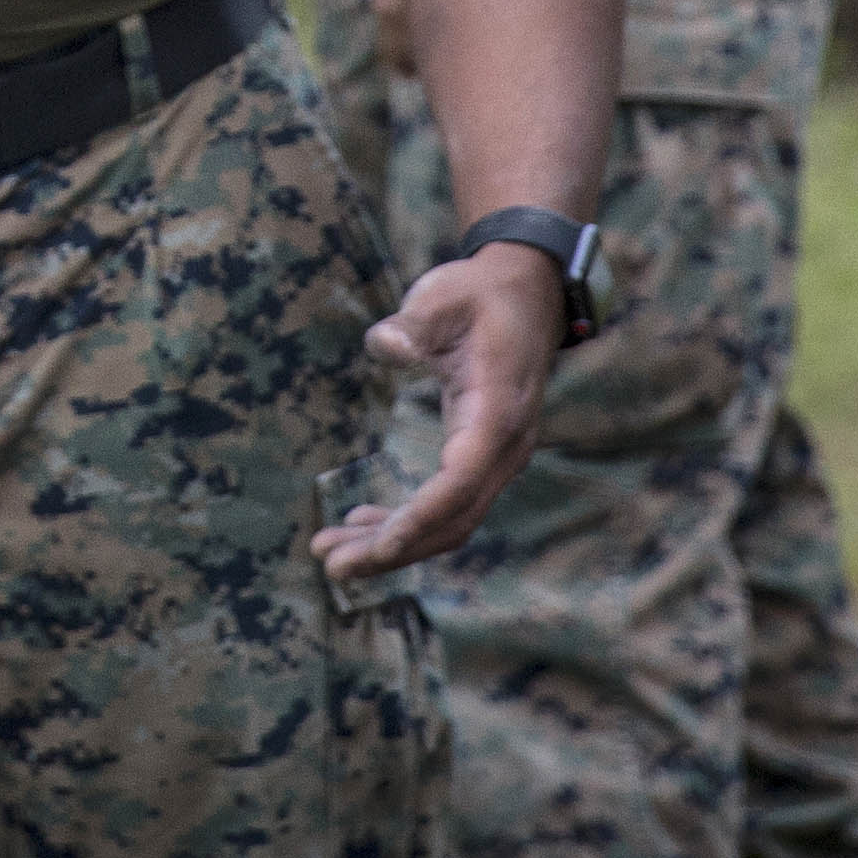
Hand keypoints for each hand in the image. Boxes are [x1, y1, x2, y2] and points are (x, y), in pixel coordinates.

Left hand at [315, 246, 569, 579]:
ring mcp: (497, 457)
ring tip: (330, 553)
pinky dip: (406, 523)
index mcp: (496, 411)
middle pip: (452, 519)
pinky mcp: (481, 457)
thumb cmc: (480, 293)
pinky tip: (360, 523)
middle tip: (330, 564)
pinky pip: (447, 506)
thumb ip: (416, 322)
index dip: (420, 518)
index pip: (460, 482)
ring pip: (449, 522)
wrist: (527, 292)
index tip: (377, 547)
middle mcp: (504, 447)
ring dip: (393, 544)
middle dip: (393, 548)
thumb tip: (385, 344)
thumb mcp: (446, 295)